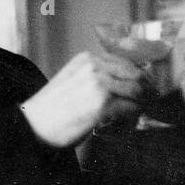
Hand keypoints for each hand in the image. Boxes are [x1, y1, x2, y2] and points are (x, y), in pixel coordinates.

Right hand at [20, 50, 147, 147]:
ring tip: (139, 112)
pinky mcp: (102, 106)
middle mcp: (95, 67)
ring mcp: (99, 85)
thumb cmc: (53, 108)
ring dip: (142, 103)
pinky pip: (131, 108)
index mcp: (88, 59)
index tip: (148, 87)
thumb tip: (127, 81)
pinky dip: (134, 116)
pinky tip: (128, 122)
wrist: (33, 126)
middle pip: (137, 75)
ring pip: (137, 91)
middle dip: (147, 89)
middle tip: (151, 101)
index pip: (127, 62)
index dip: (141, 76)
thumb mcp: (74, 79)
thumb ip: (97, 76)